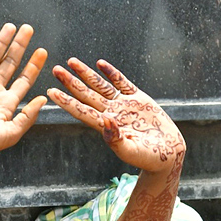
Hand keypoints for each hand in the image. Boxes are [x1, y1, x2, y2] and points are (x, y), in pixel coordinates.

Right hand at [0, 23, 47, 163]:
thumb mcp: (11, 133)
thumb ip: (28, 116)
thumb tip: (43, 98)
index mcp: (7, 103)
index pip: (24, 80)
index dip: (33, 66)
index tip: (42, 51)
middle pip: (10, 64)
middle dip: (20, 47)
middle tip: (29, 29)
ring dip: (1, 42)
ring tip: (11, 27)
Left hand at [48, 59, 184, 174]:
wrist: (169, 153)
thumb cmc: (150, 158)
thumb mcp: (132, 152)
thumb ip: (116, 140)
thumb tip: (105, 123)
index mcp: (107, 127)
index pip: (82, 111)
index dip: (66, 102)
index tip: (50, 92)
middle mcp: (112, 114)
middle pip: (86, 95)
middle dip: (71, 83)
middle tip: (55, 70)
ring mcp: (124, 105)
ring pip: (101, 86)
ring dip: (86, 74)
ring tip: (71, 62)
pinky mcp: (138, 99)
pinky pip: (121, 83)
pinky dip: (111, 73)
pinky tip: (100, 64)